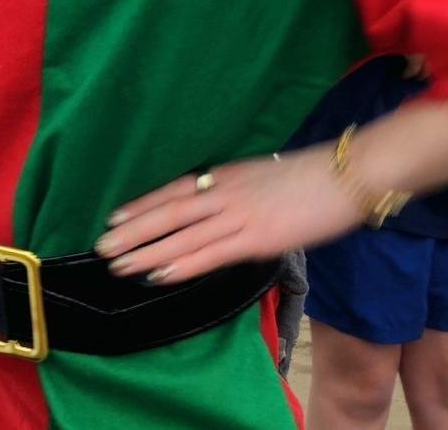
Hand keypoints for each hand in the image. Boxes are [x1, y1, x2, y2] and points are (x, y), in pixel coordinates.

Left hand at [95, 148, 362, 285]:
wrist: (346, 174)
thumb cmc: (312, 178)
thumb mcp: (262, 178)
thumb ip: (237, 192)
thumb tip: (217, 207)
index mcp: (225, 177)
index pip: (173, 191)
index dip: (142, 206)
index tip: (114, 219)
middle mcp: (223, 193)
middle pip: (167, 212)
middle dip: (132, 231)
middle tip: (101, 247)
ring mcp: (237, 216)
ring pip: (180, 235)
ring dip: (145, 251)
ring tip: (117, 264)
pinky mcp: (256, 238)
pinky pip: (209, 253)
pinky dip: (181, 264)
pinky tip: (158, 274)